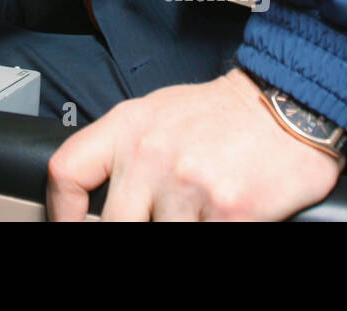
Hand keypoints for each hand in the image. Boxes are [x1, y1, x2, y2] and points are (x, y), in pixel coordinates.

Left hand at [46, 70, 342, 220]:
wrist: (285, 107)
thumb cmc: (222, 115)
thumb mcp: (158, 115)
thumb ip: (125, 151)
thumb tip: (97, 196)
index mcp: (127, 127)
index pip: (68, 171)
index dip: (60, 210)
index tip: (68, 224)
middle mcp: (150, 154)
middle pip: (112, 223)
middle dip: (130, 229)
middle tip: (154, 219)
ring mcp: (186, 184)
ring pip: (158, 234)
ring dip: (177, 228)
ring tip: (194, 210)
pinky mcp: (225, 211)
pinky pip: (200, 240)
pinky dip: (208, 232)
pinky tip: (217, 216)